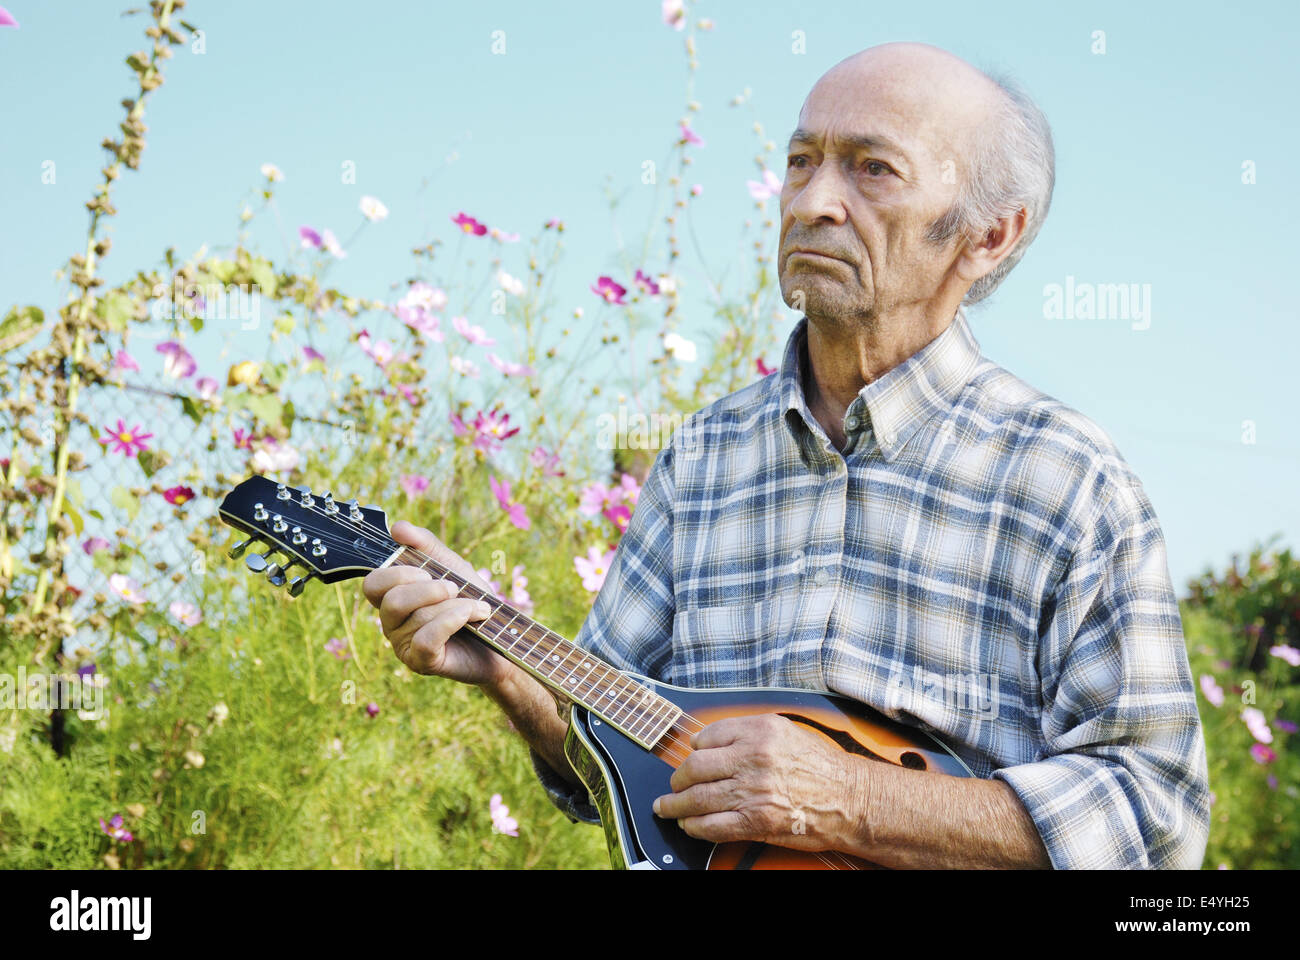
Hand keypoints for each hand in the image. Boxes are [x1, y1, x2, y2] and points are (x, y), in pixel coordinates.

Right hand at [361, 520, 518, 689]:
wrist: (504, 637)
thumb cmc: (472, 600)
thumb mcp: (452, 565)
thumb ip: (425, 545)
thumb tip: (397, 528)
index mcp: (393, 597)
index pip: (373, 584)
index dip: (397, 573)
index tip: (427, 571)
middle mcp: (391, 623)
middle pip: (392, 601)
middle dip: (430, 589)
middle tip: (455, 588)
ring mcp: (403, 645)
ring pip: (417, 617)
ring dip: (456, 605)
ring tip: (478, 606)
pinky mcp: (421, 662)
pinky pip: (426, 638)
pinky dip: (452, 621)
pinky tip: (473, 616)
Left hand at [652, 713, 862, 851]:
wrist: (850, 799)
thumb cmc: (822, 768)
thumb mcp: (786, 732)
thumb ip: (749, 733)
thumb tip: (710, 741)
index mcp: (759, 732)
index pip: (708, 736)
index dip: (693, 748)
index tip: (690, 755)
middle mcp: (752, 758)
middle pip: (695, 767)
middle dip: (677, 779)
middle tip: (672, 786)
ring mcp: (752, 791)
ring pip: (697, 798)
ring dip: (675, 805)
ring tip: (667, 807)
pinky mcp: (755, 821)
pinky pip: (712, 825)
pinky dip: (694, 826)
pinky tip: (689, 825)